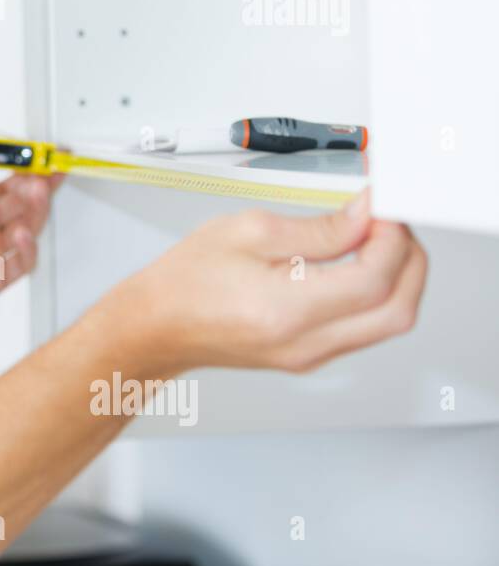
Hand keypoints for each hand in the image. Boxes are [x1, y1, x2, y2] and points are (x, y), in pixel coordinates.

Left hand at [0, 133, 62, 343]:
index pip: (7, 180)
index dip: (26, 167)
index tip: (43, 153)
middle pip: (23, 202)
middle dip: (37, 186)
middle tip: (46, 173)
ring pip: (28, 227)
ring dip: (36, 210)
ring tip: (37, 194)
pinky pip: (23, 262)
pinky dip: (28, 248)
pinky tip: (21, 233)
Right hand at [100, 188, 428, 375]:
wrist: (155, 326)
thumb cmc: (185, 281)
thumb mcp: (247, 231)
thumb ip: (316, 228)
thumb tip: (364, 217)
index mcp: (286, 310)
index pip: (374, 279)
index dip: (392, 238)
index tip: (383, 209)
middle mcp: (305, 342)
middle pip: (398, 310)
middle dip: (410, 261)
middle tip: (391, 225)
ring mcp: (311, 355)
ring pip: (388, 322)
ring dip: (396, 277)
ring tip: (372, 240)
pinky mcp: (311, 356)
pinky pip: (366, 329)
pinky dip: (375, 294)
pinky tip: (355, 264)